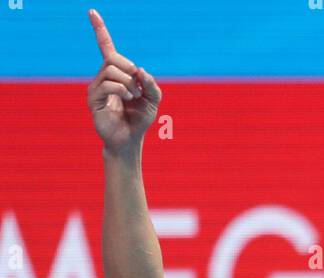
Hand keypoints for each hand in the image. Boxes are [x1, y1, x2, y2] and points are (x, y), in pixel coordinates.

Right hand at [87, 9, 160, 152]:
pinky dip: (121, 89)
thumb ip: (151, 84)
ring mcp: (96, 87)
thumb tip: (139, 70)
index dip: (100, 29)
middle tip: (138, 87)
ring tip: (133, 96)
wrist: (129, 141)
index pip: (106, 47)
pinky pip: (107, 84)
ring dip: (128, 82)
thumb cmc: (139, 120)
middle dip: (129, 69)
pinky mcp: (93, 99)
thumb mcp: (153, 101)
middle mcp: (103, 77)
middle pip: (112, 57)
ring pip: (111, 70)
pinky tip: (127, 98)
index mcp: (116, 74)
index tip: (92, 11)